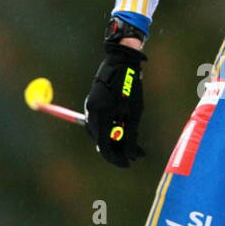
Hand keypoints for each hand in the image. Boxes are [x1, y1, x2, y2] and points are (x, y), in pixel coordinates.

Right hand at [84, 41, 145, 166]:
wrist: (121, 61)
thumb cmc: (131, 86)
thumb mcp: (135, 113)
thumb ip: (131, 135)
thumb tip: (131, 155)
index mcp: (102, 116)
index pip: (104, 146)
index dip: (116, 159)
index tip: (128, 164)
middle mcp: (92, 113)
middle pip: (100, 141)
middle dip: (117, 149)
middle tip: (134, 154)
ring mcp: (90, 108)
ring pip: (99, 133)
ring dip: (114, 139)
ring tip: (132, 141)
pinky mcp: (92, 103)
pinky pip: (99, 123)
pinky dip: (110, 129)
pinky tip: (123, 128)